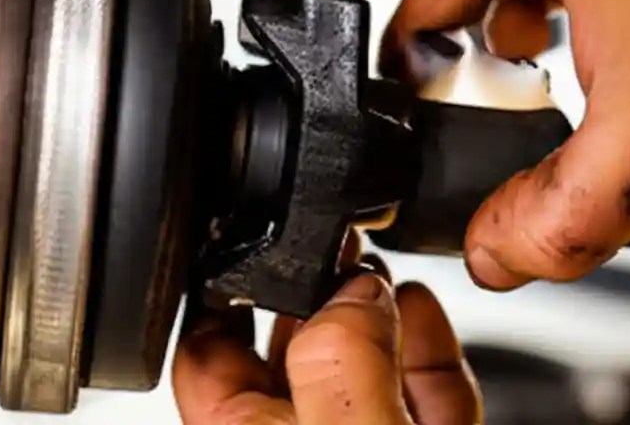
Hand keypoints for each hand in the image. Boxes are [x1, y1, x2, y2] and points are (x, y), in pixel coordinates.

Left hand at [172, 269, 480, 424]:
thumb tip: (354, 293)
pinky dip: (426, 348)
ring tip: (380, 270)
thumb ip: (348, 368)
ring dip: (375, 309)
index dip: (222, 289)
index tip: (252, 238)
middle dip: (313, 287)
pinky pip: (417, 391)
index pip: (203, 358)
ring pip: (358, 365)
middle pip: (287, 350)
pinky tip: (426, 313)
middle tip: (335, 240)